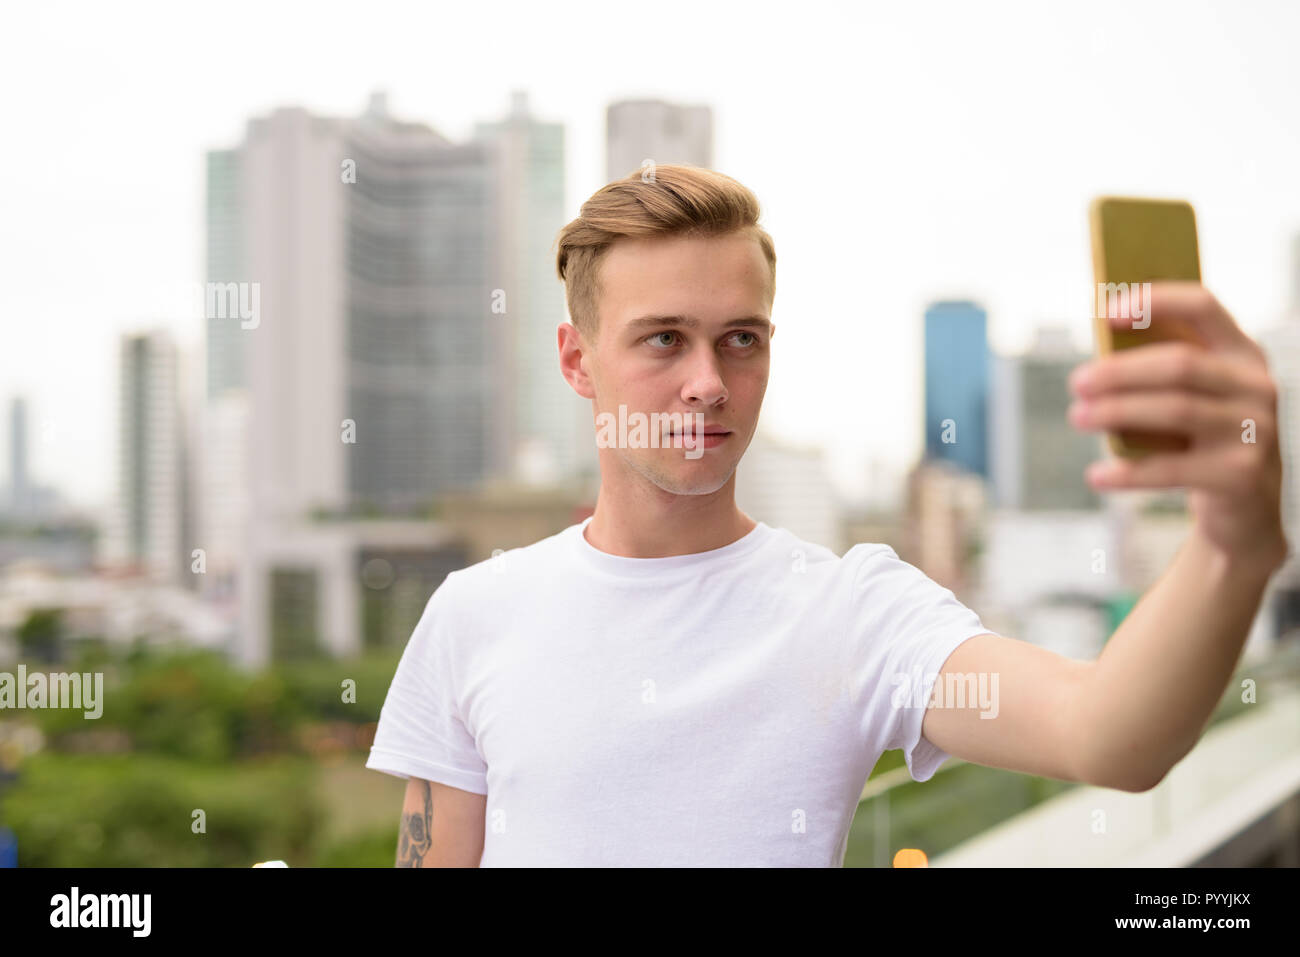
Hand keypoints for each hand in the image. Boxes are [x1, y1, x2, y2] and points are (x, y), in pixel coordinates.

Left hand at [1067, 282, 1287, 570]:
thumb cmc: (1199, 441)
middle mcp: (1257, 386)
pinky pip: (1172, 468)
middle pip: (1180, 364)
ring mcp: (1256, 431)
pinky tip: (1097, 475)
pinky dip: (1128, 472)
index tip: (1105, 312)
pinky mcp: (1242, 475)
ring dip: (1117, 412)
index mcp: (1242, 354)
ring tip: (1078, 417)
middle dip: (1120, 371)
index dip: (1155, 301)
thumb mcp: (1190, 400)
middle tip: (1076, 382)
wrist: (1244, 509)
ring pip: (1175, 410)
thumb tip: (1096, 361)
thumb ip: (1159, 375)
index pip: (1203, 306)